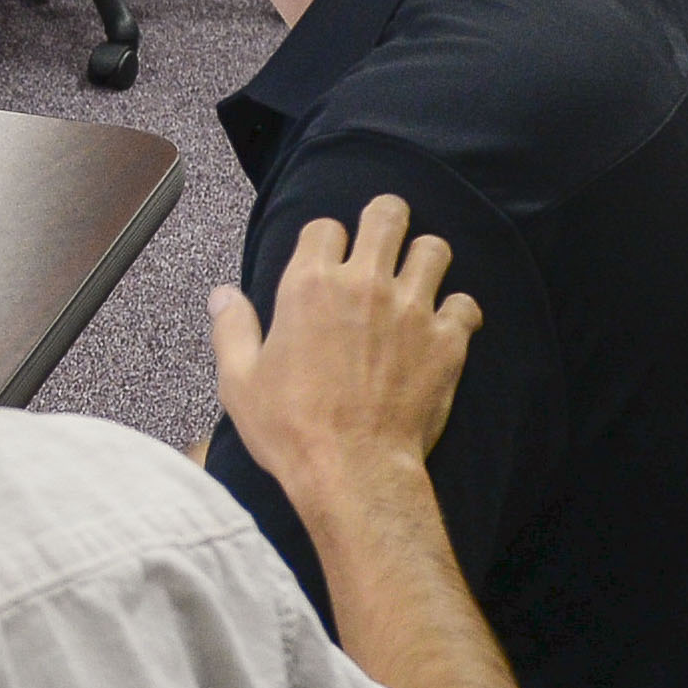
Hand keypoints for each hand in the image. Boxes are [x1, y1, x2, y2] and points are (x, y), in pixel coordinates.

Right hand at [209, 197, 479, 512]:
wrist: (353, 472)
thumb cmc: (290, 429)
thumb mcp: (239, 380)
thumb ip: (231, 328)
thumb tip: (222, 294)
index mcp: (309, 285)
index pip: (325, 226)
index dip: (325, 240)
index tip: (326, 260)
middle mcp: (364, 285)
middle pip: (387, 215)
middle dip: (385, 219)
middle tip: (382, 240)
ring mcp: (411, 310)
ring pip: (434, 249)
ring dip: (424, 259)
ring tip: (416, 278)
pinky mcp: (446, 342)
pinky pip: (466, 304)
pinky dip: (457, 312)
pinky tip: (445, 326)